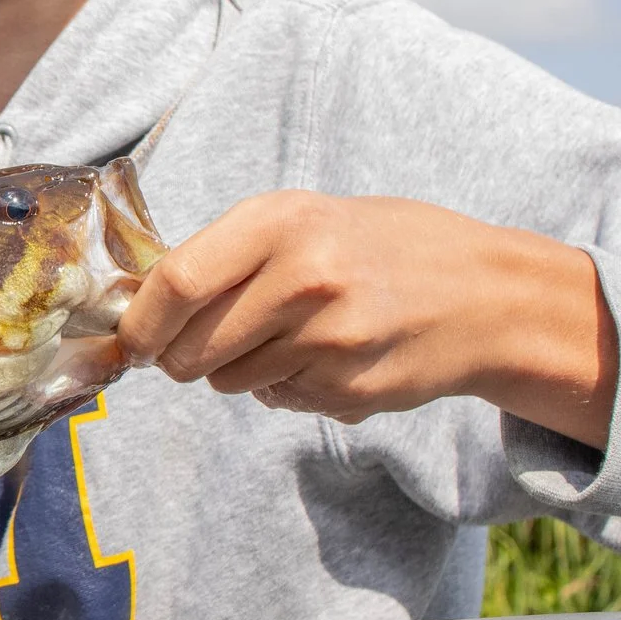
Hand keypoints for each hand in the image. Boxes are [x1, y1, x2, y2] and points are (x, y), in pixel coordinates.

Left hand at [115, 191, 618, 448]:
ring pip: (228, 382)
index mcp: (281, 221)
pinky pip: (276, 400)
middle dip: (179, 358)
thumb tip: (143, 306)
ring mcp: (328, 340)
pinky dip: (284, 386)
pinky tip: (328, 356)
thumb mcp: (306, 219)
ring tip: (289, 336)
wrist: (487, 295)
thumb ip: (228, 255)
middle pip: (191, 348)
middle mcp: (303, 278)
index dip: (141, 322)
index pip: (176, 283)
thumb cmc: (381, 247)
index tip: (132, 339)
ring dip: (236, 371)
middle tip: (201, 344)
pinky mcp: (347, 389)